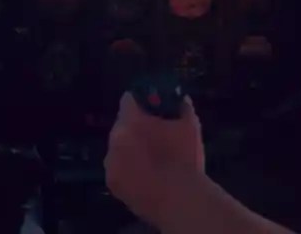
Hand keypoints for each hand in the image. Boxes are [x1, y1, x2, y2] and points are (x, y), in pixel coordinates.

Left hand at [105, 92, 205, 225]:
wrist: (181, 201)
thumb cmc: (186, 159)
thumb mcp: (190, 126)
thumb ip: (181, 108)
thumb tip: (179, 100)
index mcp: (131, 120)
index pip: (128, 100)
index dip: (141, 103)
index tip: (152, 108)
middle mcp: (114, 139)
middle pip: (122, 125)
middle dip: (135, 128)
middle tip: (154, 136)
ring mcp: (110, 162)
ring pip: (118, 148)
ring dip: (129, 150)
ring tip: (151, 161)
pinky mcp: (111, 183)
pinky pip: (118, 169)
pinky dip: (127, 170)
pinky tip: (144, 177)